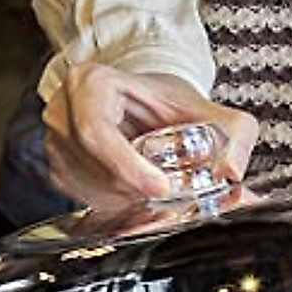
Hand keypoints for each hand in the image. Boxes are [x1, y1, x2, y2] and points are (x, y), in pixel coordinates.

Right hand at [43, 64, 258, 207]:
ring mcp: (56, 141)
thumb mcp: (212, 114)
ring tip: (155, 195)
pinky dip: (114, 208)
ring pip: (87, 189)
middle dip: (134, 191)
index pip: (97, 130)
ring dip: (126, 203)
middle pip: (95, 167)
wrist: (150, 108)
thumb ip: (235, 136)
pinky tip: (136, 199)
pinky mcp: (59, 169)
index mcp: (90, 82)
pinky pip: (82, 199)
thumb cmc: (174, 108)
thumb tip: (233, 173)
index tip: (162, 189)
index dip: (128, 166)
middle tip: (167, 199)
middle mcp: (63, 109)